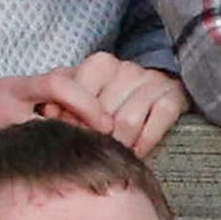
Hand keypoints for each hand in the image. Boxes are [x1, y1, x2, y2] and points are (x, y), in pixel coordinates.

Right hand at [0, 66, 115, 185]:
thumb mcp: (3, 104)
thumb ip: (41, 103)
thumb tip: (97, 113)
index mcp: (12, 86)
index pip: (60, 82)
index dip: (90, 103)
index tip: (110, 126)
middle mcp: (0, 100)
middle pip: (57, 113)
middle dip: (86, 136)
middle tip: (108, 157)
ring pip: (39, 141)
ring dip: (64, 160)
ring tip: (82, 177)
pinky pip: (14, 166)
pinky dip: (35, 177)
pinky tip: (48, 190)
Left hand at [70, 52, 189, 156]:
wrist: (158, 89)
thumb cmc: (114, 98)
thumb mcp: (85, 94)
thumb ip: (64, 99)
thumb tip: (47, 112)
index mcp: (100, 64)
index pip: (78, 92)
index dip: (72, 119)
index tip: (72, 136)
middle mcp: (127, 69)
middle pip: (103, 114)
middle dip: (98, 139)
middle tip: (95, 153)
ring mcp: (151, 82)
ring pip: (128, 121)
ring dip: (121, 144)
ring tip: (116, 155)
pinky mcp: (173, 97)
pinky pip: (157, 123)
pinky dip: (145, 142)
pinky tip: (138, 152)